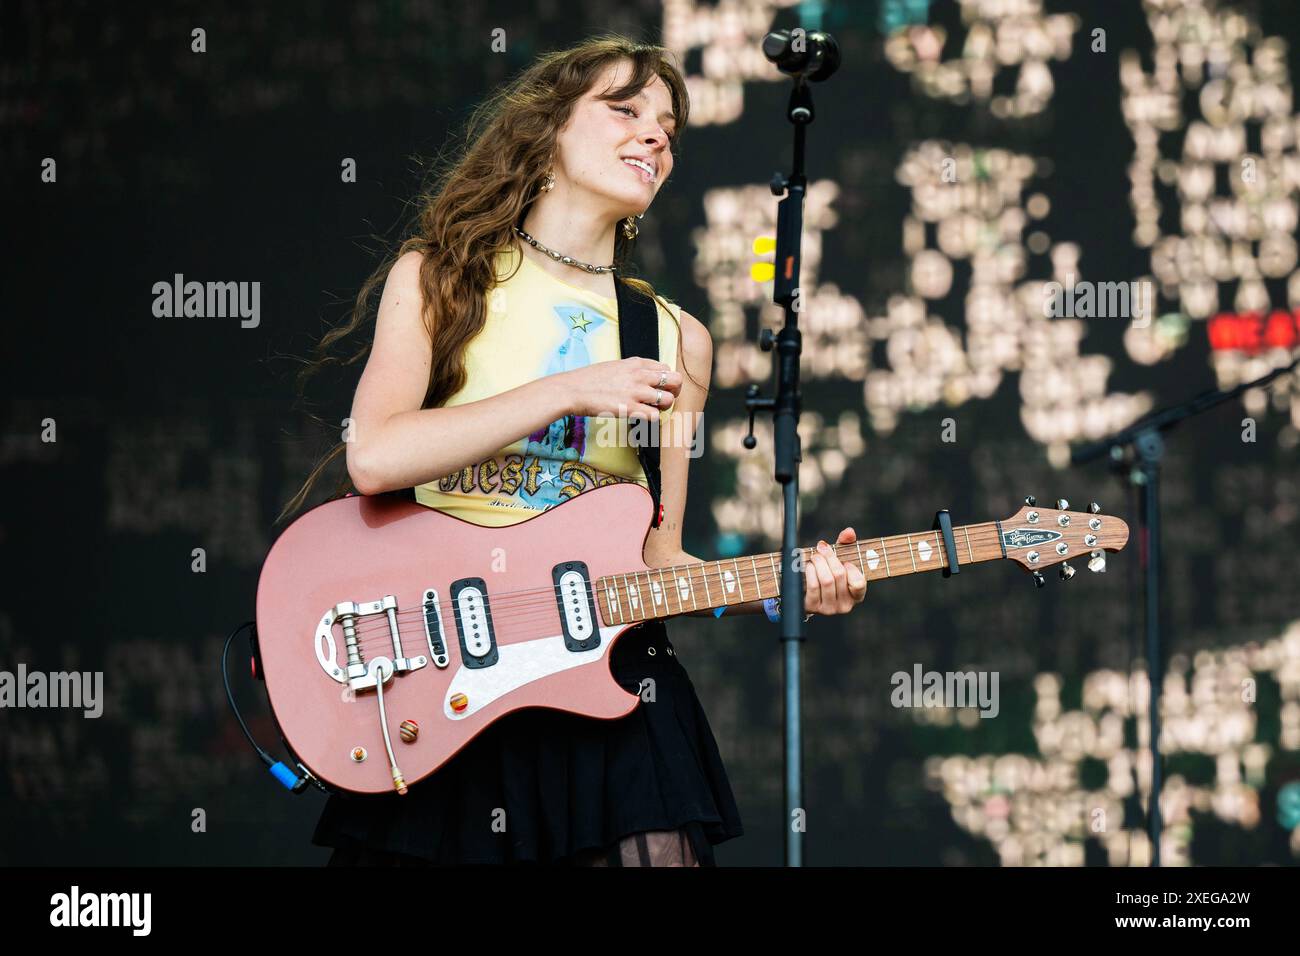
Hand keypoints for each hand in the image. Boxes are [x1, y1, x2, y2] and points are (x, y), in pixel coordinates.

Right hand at [562, 358, 681, 420]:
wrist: (572, 389)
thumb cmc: (589, 380)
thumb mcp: (614, 366)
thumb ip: (632, 370)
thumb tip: (643, 377)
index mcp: (636, 363)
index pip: (666, 368)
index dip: (666, 380)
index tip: (659, 388)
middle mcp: (639, 375)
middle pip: (675, 380)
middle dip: (674, 391)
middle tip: (664, 399)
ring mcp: (636, 392)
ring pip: (668, 399)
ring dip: (664, 407)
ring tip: (652, 409)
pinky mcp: (629, 408)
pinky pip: (655, 415)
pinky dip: (652, 418)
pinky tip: (642, 416)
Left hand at [803, 527, 867, 615]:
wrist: (805, 591)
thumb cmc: (828, 572)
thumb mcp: (839, 558)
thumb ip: (846, 543)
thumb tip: (849, 532)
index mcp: (856, 595)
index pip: (859, 583)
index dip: (851, 569)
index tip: (846, 561)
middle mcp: (845, 606)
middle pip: (839, 575)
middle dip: (829, 557)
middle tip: (821, 549)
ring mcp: (829, 609)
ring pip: (826, 580)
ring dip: (818, 563)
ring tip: (815, 558)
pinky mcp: (813, 608)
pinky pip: (813, 585)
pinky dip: (810, 571)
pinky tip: (809, 567)